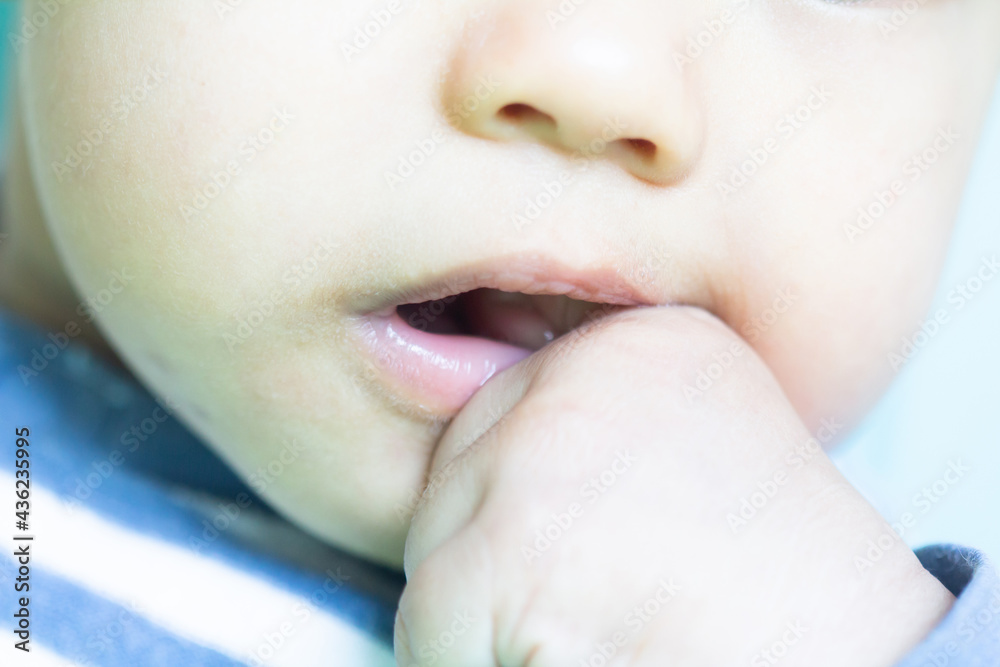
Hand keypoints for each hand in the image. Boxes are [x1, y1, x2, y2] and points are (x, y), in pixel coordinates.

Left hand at [395, 306, 951, 665]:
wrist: (845, 659)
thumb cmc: (785, 586)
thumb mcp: (709, 448)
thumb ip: (610, 427)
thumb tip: (500, 446)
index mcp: (641, 340)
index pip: (508, 404)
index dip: (519, 493)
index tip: (561, 543)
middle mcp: (585, 369)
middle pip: (462, 465)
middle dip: (491, 545)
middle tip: (576, 595)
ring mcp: (543, 453)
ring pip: (436, 541)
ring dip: (481, 605)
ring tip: (581, 627)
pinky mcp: (512, 548)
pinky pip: (430, 617)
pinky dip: (467, 655)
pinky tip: (562, 656)